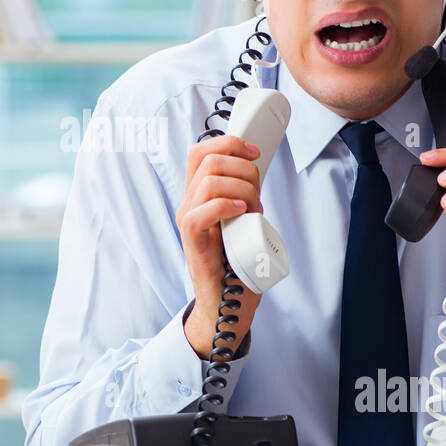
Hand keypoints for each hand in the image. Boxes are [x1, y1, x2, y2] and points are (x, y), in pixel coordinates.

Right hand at [176, 134, 263, 358]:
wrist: (229, 303)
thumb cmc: (237, 262)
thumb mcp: (243, 218)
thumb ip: (242, 194)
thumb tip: (255, 169)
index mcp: (198, 195)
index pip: (201, 151)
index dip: (228, 142)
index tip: (254, 152)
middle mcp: (188, 204)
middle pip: (208, 160)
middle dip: (243, 169)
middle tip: (257, 196)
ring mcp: (187, 221)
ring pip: (208, 181)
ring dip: (241, 191)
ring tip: (252, 212)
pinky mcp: (192, 241)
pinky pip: (200, 212)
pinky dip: (224, 207)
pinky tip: (241, 215)